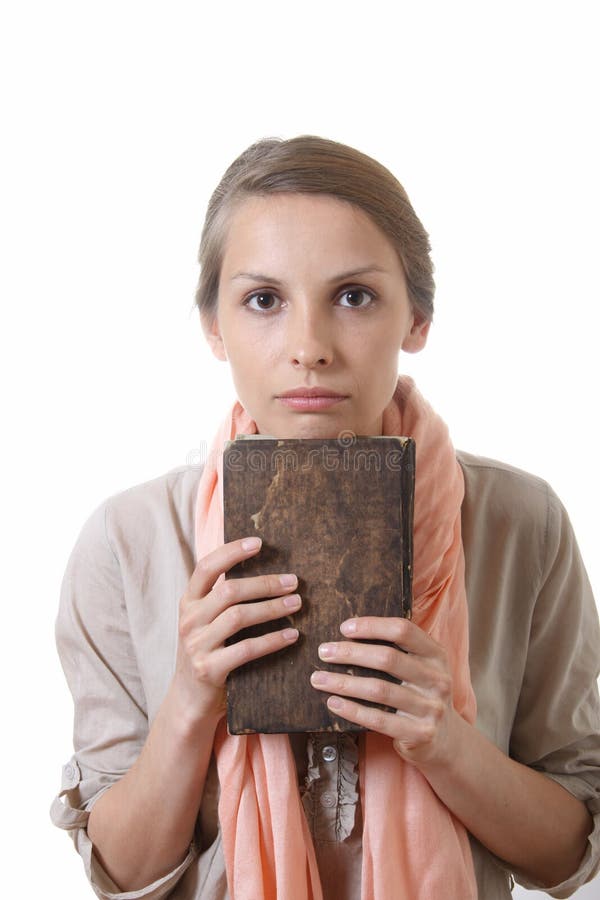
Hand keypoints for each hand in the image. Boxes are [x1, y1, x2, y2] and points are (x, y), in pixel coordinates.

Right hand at [173, 537, 300, 724]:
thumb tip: (267, 571)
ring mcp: (196, 644)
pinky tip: (292, 636)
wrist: (189, 700)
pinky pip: (246, 649)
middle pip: (229, 591)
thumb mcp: (207, 621)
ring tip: (297, 604)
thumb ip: (223, 599)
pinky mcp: (209, 669)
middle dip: (265, 584)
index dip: (232, 552)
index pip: (207, 566)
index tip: (259, 542)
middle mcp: (189, 619)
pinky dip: (272, 640)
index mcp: (189, 601)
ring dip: (272, 609)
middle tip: (294, 581)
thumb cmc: (208, 652)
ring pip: (238, 617)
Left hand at [310, 616, 456, 767]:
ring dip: (344, 683)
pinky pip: (378, 720)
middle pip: (388, 658)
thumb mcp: (421, 667)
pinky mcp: (420, 733)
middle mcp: (437, 679)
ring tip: (318, 679)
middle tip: (324, 652)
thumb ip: (398, 649)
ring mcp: (431, 708)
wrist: (446, 740)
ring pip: (379, 690)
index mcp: (436, 655)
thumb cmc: (420, 694)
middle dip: (351, 653)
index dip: (372, 626)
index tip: (343, 628)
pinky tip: (333, 703)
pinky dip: (352, 710)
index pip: (403, 630)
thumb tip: (349, 632)